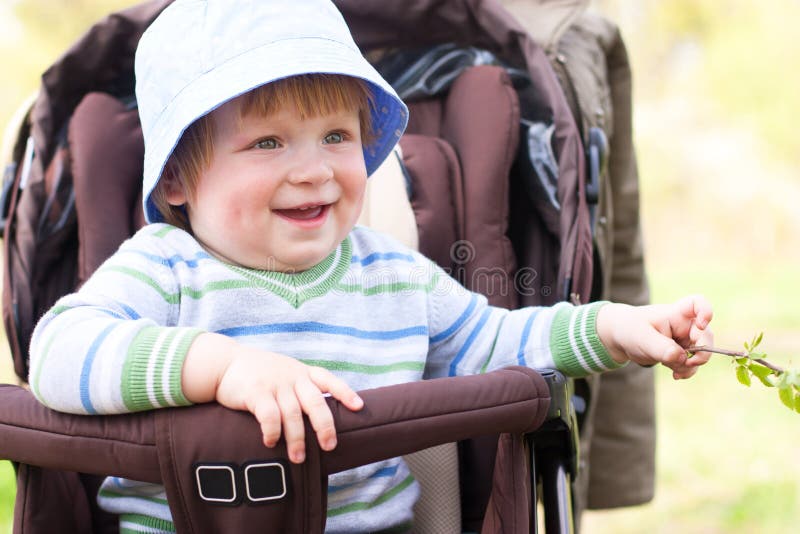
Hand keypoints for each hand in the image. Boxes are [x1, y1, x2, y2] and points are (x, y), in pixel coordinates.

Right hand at [182, 334, 362, 462]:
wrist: (225, 362)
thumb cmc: (259, 374)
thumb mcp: (285, 372)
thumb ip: (301, 388)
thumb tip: (320, 417)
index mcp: (302, 372)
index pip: (329, 379)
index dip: (344, 392)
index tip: (358, 407)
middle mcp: (292, 377)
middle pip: (315, 403)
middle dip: (325, 426)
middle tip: (329, 446)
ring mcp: (275, 384)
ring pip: (293, 414)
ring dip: (297, 439)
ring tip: (298, 458)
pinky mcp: (256, 392)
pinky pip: (270, 416)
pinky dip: (273, 432)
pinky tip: (271, 443)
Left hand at [596, 295, 713, 378]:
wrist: (621, 339)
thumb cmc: (631, 330)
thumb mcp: (642, 339)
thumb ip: (662, 348)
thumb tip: (683, 359)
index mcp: (675, 314)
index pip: (697, 303)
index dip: (705, 312)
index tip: (701, 325)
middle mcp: (684, 325)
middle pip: (706, 336)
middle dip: (701, 352)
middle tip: (688, 363)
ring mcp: (684, 339)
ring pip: (701, 353)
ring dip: (690, 365)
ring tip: (672, 369)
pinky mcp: (681, 352)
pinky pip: (692, 363)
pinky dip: (686, 370)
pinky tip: (675, 374)